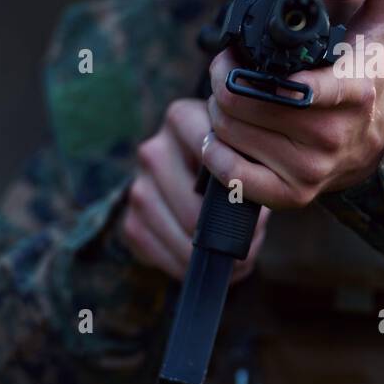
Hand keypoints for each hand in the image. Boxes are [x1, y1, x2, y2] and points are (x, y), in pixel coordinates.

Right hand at [119, 97, 270, 281]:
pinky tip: (202, 260)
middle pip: (193, 205)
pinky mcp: (131, 221)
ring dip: (208, 252)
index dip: (236, 186)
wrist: (199, 184)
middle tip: (248, 241)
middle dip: (224, 232)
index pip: (210, 150)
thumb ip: (249, 174)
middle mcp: (153, 149)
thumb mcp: (247, 157)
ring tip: (232, 255)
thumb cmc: (234, 166)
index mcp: (183, 119)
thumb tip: (248, 220)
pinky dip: (185, 264)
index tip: (253, 203)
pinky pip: (159, 253)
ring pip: (178, 232)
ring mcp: (138, 186)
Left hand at [201, 0, 383, 208]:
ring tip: (233, 95)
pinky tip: (226, 132)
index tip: (241, 51)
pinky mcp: (291, 196)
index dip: (247, 69)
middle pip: (239, 104)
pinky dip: (216, 149)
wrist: (378, 142)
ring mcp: (311, 171)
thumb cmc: (371, 74)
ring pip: (228, 134)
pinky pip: (229, 174)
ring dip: (217, 110)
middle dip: (223, 78)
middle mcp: (331, 137)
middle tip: (229, 67)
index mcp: (352, 91)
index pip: (291, 88)